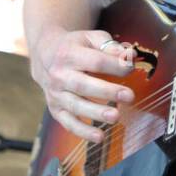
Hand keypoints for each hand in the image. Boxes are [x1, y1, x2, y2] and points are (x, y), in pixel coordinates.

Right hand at [31, 28, 137, 142]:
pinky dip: (82, 131)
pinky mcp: (55, 108)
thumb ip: (110, 46)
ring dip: (96, 113)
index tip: (131, 68)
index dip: (114, 65)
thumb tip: (129, 56)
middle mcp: (59, 75)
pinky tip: (99, 137)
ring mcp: (55, 93)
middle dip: (107, 92)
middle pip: (83, 85)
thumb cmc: (75, 47)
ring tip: (116, 117)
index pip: (94, 61)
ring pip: (75, 106)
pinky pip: (67, 123)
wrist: (44, 54)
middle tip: (129, 96)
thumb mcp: (90, 38)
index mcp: (69, 54)